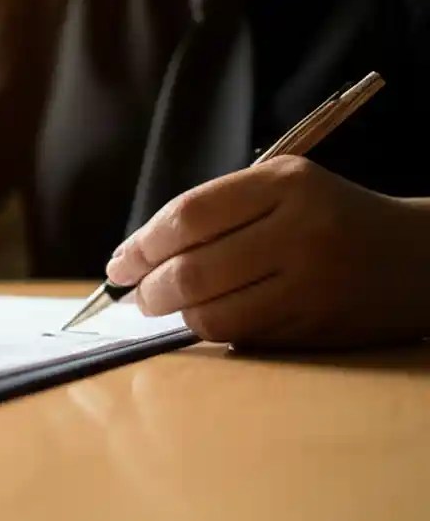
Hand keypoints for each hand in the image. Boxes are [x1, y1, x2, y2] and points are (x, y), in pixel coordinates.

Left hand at [106, 156, 429, 347]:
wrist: (417, 257)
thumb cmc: (328, 216)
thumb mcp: (281, 187)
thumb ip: (214, 211)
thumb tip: (135, 256)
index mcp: (285, 185)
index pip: (188, 216)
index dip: (142, 245)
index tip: (119, 263)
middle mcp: (300, 232)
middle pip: (193, 270)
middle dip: (149, 289)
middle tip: (136, 295)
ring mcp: (310, 284)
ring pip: (213, 313)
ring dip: (176, 316)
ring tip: (167, 307)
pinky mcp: (315, 327)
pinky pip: (241, 336)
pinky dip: (211, 330)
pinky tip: (207, 318)